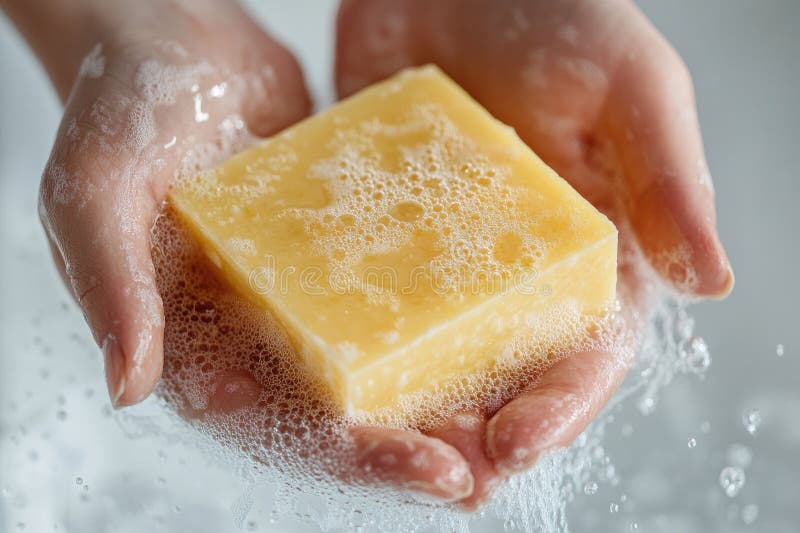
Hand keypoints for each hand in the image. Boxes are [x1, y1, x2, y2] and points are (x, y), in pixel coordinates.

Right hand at [22, 0, 473, 504]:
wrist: (178, 40)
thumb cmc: (121, 106)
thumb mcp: (95, 188)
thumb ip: (111, 283)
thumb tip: (129, 386)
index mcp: (191, 341)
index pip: (272, 424)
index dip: (349, 456)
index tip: (428, 468)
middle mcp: (250, 332)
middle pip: (335, 413)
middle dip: (408, 448)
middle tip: (483, 474)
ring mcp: (298, 296)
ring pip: (371, 367)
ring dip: (432, 402)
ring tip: (506, 426)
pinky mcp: (336, 255)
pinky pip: (389, 297)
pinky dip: (437, 322)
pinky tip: (494, 334)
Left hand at [335, 0, 732, 507]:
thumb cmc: (558, 11)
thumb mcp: (630, 83)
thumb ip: (669, 179)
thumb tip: (710, 283)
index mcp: (593, 255)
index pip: (589, 353)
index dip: (560, 407)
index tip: (514, 447)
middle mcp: (516, 272)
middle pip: (503, 374)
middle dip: (472, 432)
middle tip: (432, 474)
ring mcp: (442, 259)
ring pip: (425, 352)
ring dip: (401, 406)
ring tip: (365, 447)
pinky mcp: (377, 233)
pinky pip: (355, 295)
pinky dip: (338, 335)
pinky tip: (309, 365)